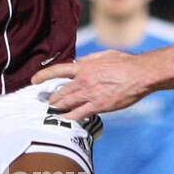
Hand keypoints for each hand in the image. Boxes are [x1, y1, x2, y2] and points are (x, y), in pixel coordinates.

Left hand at [32, 50, 151, 121]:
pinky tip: (64, 118)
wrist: (140, 74)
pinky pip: (79, 113)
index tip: (34, 81)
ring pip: (67, 103)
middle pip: (61, 91)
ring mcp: (90, 94)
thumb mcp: (104, 55)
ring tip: (52, 109)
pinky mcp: (99, 106)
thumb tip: (78, 63)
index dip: (43, 76)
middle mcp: (83, 81)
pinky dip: (69, 116)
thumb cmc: (125, 63)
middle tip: (45, 100)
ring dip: (58, 106)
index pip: (57, 70)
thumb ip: (89, 60)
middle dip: (52, 97)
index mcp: (84, 67)